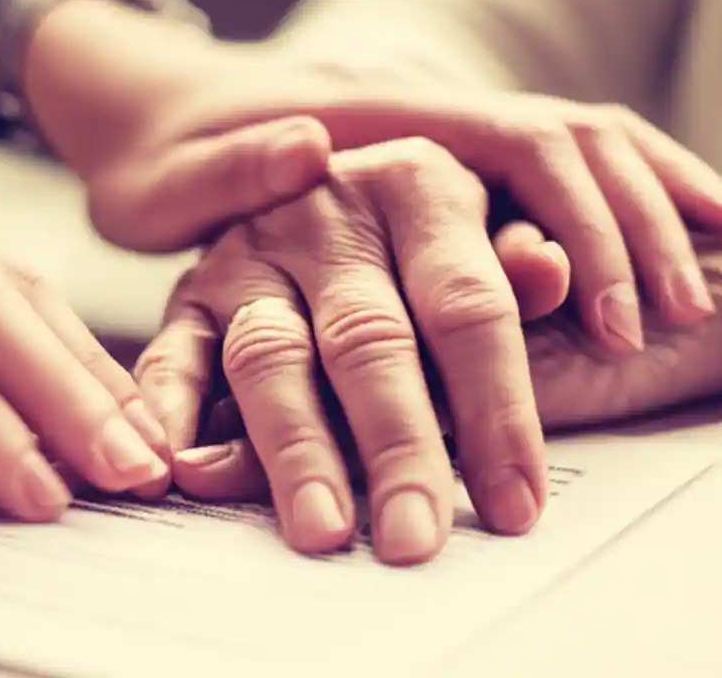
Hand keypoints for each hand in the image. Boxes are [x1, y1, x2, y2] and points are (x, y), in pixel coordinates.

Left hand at [23, 0, 721, 352]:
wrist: (156, 106)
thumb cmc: (160, 161)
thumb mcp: (166, 180)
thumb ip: (230, 175)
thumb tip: (310, 149)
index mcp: (377, 122)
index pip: (513, 151)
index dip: (577, 228)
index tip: (615, 319)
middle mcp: (429, 117)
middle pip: (571, 147)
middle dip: (633, 232)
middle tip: (678, 325)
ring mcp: (448, 134)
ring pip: (586, 149)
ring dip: (647, 216)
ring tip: (698, 300)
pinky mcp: (455, 160)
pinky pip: (566, 169)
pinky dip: (628, 202)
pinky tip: (673, 240)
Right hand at [134, 138, 572, 564]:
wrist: (355, 212)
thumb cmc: (445, 250)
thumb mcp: (500, 238)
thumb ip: (519, 272)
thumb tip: (547, 272)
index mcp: (424, 183)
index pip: (469, 306)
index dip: (497, 409)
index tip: (515, 504)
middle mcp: (331, 206)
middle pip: (369, 338)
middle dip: (396, 446)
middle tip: (416, 539)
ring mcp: (252, 249)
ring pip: (272, 356)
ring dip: (296, 449)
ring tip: (323, 530)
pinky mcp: (191, 293)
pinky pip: (174, 359)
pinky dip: (173, 419)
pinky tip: (184, 480)